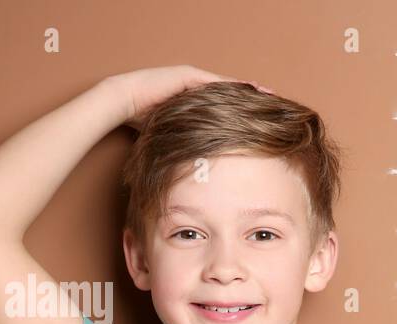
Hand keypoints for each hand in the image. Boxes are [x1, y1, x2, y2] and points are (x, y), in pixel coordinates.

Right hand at [106, 65, 277, 130]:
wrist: (122, 103)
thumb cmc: (143, 126)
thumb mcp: (174, 138)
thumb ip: (191, 147)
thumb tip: (203, 174)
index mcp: (193, 105)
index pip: (224, 108)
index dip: (243, 113)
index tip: (263, 120)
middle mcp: (194, 90)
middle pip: (229, 94)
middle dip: (252, 100)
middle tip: (275, 105)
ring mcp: (191, 80)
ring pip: (226, 86)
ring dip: (248, 91)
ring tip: (269, 95)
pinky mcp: (188, 76)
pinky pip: (216, 82)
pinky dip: (234, 86)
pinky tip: (251, 89)